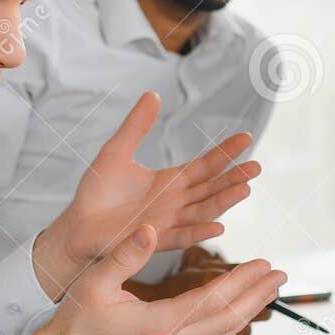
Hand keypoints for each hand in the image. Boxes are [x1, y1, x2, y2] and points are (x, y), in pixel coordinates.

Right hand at [15, 226, 285, 334]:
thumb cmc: (76, 323)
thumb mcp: (96, 282)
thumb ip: (126, 254)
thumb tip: (150, 227)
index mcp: (158, 325)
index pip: (212, 301)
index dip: (240, 281)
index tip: (263, 263)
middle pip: (228, 320)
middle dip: (257, 296)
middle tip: (280, 276)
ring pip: (222, 333)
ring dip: (249, 310)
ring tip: (268, 290)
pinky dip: (229, 321)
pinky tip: (238, 309)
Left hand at [32, 93, 258, 297]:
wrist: (78, 224)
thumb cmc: (97, 192)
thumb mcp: (116, 151)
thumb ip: (136, 126)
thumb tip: (153, 94)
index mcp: (171, 181)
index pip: (205, 165)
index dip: (225, 152)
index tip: (246, 137)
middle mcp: (176, 202)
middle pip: (212, 188)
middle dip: (233, 178)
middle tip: (256, 166)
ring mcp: (168, 222)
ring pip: (203, 211)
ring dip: (223, 202)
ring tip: (244, 188)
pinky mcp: (153, 240)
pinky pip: (181, 237)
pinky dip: (199, 232)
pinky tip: (219, 226)